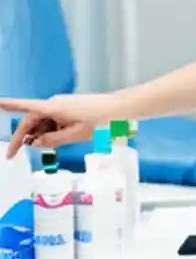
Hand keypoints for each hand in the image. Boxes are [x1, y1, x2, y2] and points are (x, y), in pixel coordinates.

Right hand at [0, 94, 121, 157]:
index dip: (9, 105)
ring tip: (49, 146)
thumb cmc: (100, 121)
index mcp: (53, 107)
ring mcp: (62, 105)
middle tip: (13, 155)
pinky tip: (59, 139)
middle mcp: (54, 103)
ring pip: (42, 122)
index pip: (25, 107)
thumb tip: (35, 142)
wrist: (121, 109)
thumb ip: (52, 140)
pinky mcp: (69, 108)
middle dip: (23, 137)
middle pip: (31, 121)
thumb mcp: (75, 135)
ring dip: (40, 135)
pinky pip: (53, 120)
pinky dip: (51, 131)